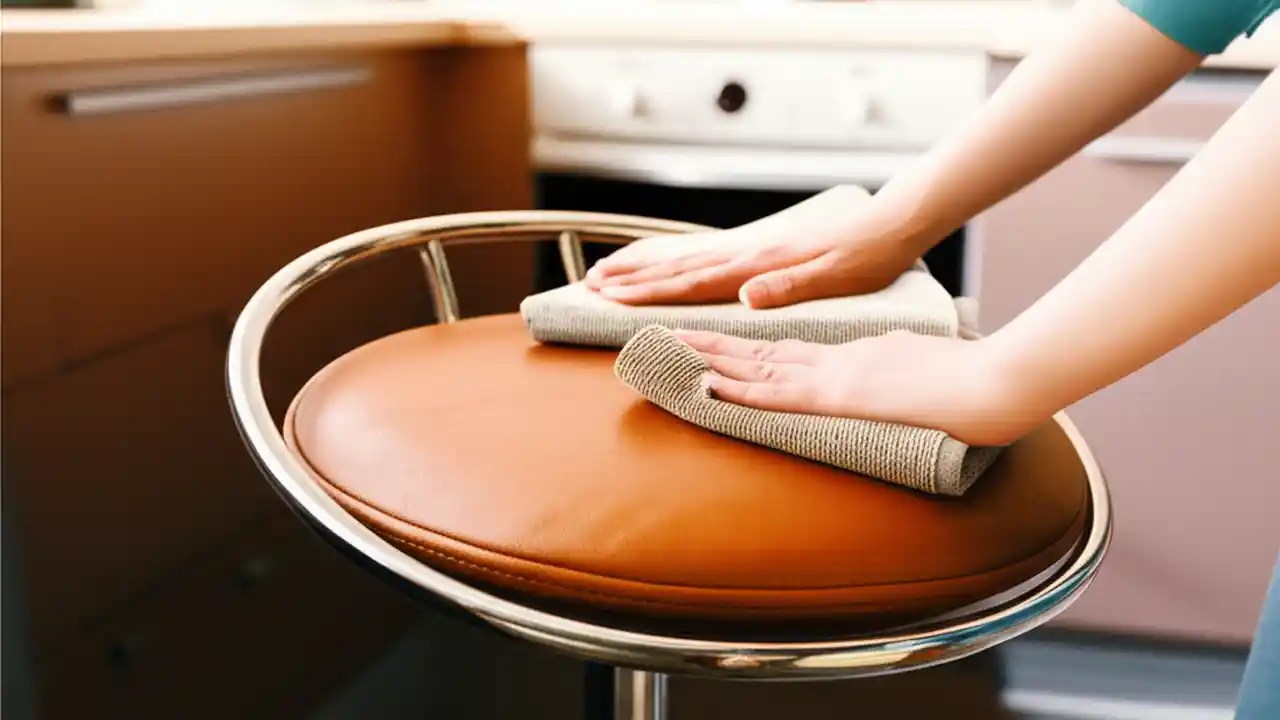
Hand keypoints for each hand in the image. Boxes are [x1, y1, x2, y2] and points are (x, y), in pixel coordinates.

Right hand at [584, 186, 922, 307]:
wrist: (890, 225)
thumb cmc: (867, 256)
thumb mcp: (836, 276)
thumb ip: (789, 285)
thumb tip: (745, 295)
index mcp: (758, 266)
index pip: (693, 282)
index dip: (650, 292)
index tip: (612, 298)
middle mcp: (747, 256)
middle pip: (677, 268)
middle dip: (632, 277)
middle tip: (591, 284)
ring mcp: (751, 249)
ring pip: (685, 258)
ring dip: (646, 267)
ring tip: (611, 270)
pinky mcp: (760, 249)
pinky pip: (705, 254)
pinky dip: (676, 258)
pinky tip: (664, 261)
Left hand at [676, 329, 1043, 446]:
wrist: (990, 383)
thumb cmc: (969, 380)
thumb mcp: (924, 368)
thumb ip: (898, 366)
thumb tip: (894, 366)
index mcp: (854, 358)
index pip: (791, 354)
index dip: (751, 351)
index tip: (720, 347)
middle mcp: (836, 362)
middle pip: (763, 351)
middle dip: (717, 344)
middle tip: (674, 335)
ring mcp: (835, 376)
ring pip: (760, 365)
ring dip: (714, 358)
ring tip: (673, 348)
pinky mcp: (839, 395)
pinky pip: (779, 394)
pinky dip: (741, 390)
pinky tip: (710, 385)